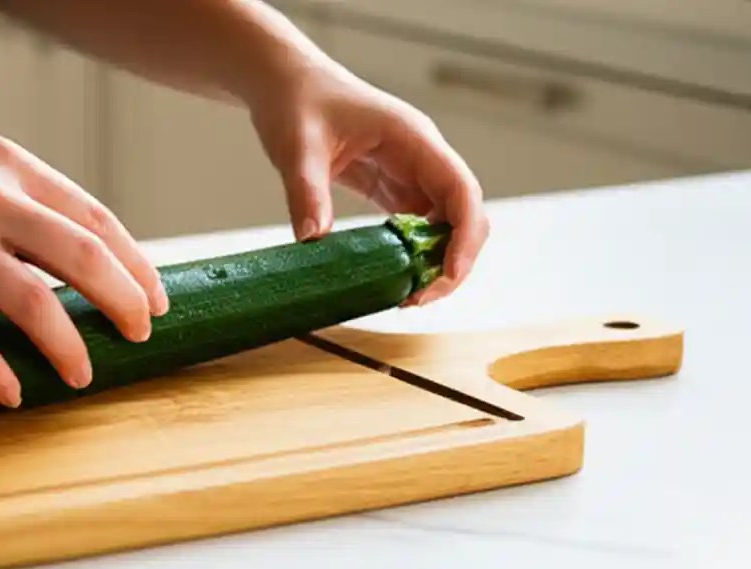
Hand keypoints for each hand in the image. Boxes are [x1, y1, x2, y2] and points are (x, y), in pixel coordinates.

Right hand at [0, 96, 167, 407]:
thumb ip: (12, 201)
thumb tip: (62, 257)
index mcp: (7, 164)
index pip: (95, 218)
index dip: (136, 264)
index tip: (154, 298)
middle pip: (83, 257)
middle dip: (124, 303)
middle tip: (139, 336)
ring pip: (34, 301)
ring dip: (68, 346)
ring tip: (81, 376)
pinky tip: (11, 393)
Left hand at [247, 63, 489, 305]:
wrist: (285, 86)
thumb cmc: (297, 104)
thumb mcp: (297, 148)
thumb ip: (306, 192)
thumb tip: (311, 239)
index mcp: (413, 139)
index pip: (461, 189)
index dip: (465, 235)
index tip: (447, 273)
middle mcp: (422, 158)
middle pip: (462, 215)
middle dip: (451, 260)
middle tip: (415, 299)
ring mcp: (410, 174)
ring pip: (443, 226)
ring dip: (431, 263)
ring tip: (404, 297)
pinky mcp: (391, 189)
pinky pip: (414, 229)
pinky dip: (410, 256)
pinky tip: (391, 279)